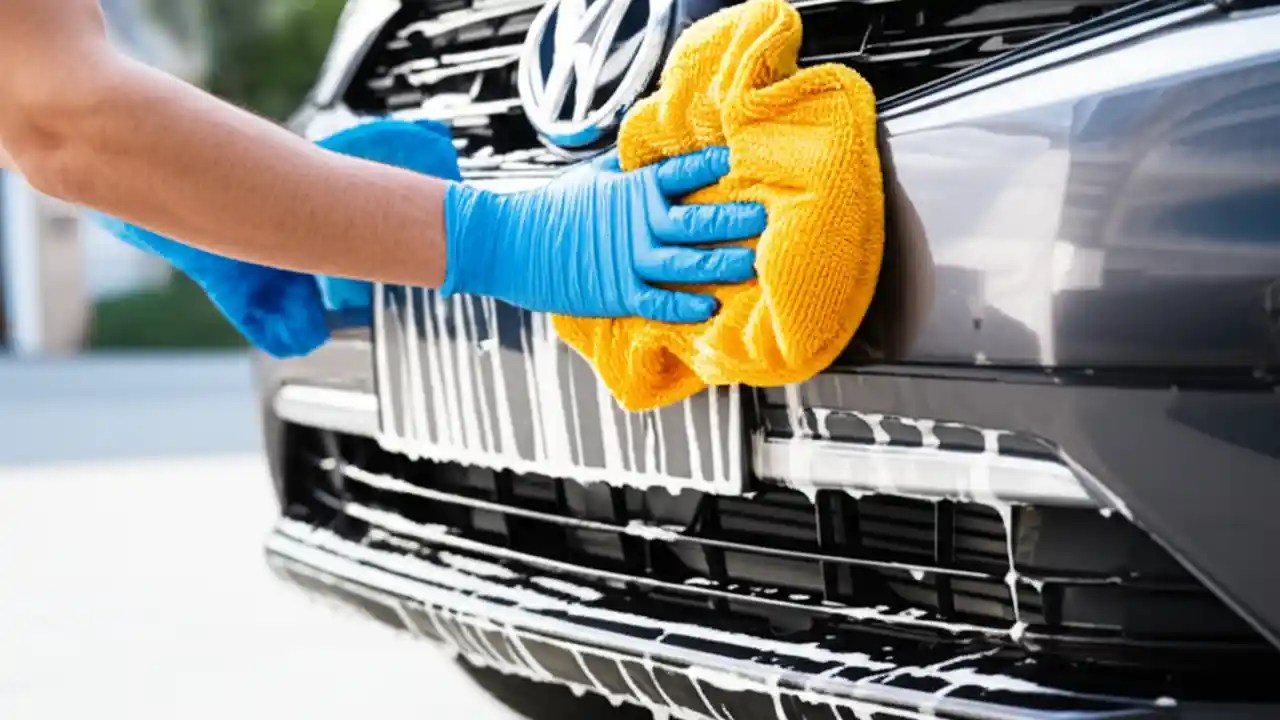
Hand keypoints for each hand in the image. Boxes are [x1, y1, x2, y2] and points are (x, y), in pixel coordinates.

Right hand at [441, 147, 763, 321]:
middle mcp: (637, 222)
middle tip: (768, 218)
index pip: (685, 171)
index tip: (749, 161)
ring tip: (752, 265)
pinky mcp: (616, 292)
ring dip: (721, 264)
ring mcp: (628, 259)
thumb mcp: (590, 176)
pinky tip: (711, 307)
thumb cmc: (551, 208)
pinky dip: (685, 306)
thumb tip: (647, 144)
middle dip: (735, 219)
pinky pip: (659, 301)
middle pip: (697, 219)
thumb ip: (625, 165)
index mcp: (633, 189)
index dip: (717, 166)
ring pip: (686, 263)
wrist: (507, 243)